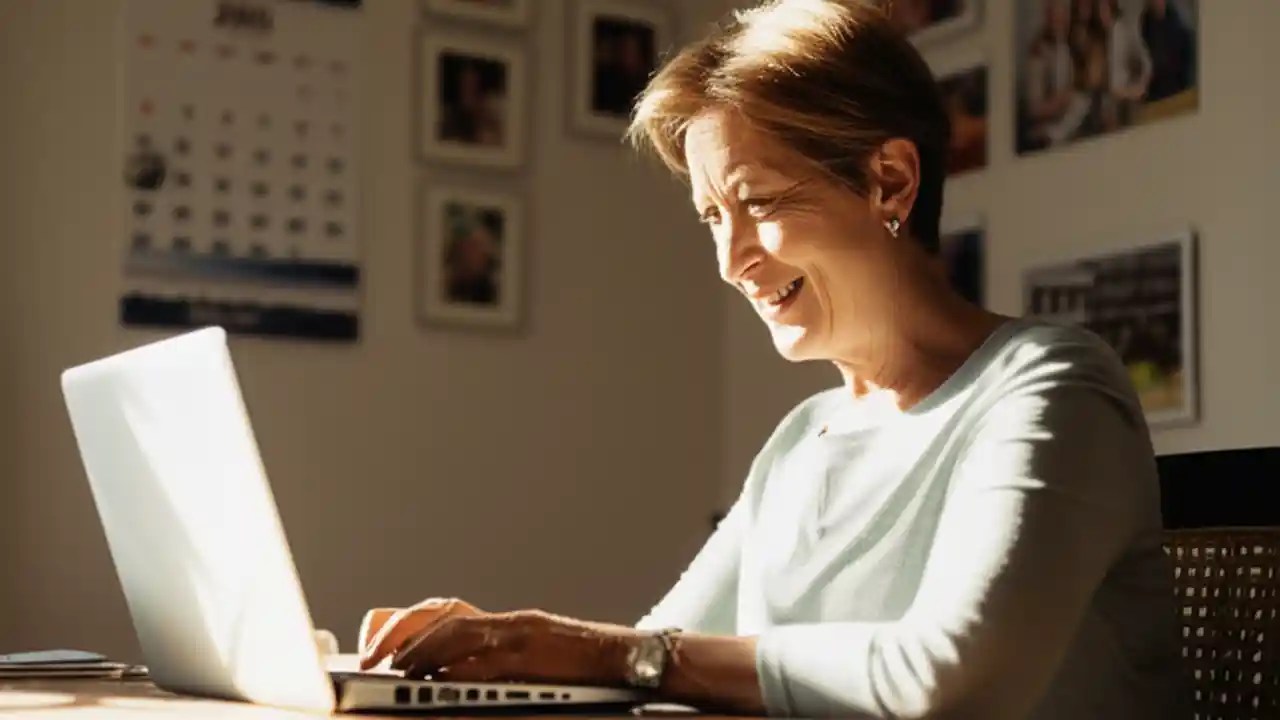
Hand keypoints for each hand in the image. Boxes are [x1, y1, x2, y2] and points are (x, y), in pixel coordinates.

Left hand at [362, 601, 638, 685]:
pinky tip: (438, 677)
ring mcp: (519, 635)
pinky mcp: (532, 652)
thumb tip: (454, 679)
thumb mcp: (536, 657)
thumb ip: (499, 662)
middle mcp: (509, 623)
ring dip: (422, 650)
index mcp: (508, 623)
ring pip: (458, 633)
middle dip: (405, 638)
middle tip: (377, 659)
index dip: (411, 630)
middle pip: (444, 619)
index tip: (384, 648)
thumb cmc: (582, 665)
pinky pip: (486, 657)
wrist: (621, 657)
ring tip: (397, 669)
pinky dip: (458, 666)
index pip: (448, 616)